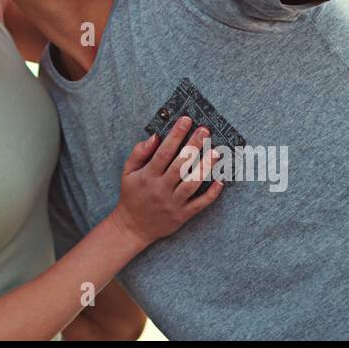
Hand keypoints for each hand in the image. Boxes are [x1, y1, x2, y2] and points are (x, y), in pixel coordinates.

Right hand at [109, 116, 223, 248]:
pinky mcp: (183, 215)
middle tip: (205, 130)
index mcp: (148, 176)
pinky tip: (221, 181)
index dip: (176, 135)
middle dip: (194, 145)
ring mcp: (173, 203)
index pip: (164, 152)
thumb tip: (155, 136)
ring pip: (192, 183)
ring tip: (217, 152)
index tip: (186, 120)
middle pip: (181, 165)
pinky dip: (212, 193)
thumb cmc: (131, 195)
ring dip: (206, 167)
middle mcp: (161, 188)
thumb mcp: (127, 172)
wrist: (133, 227)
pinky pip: (200, 204)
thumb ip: (139, 153)